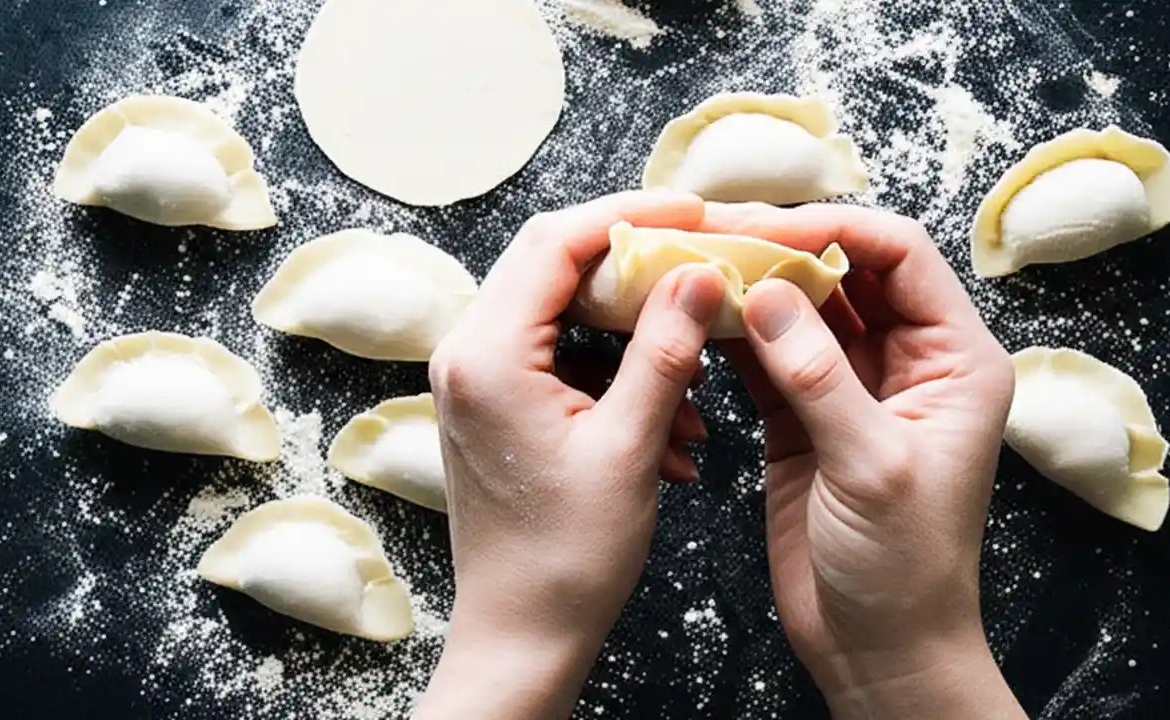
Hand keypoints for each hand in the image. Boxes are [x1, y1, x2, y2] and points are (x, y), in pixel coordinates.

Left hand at [414, 191, 724, 719]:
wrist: (522, 635)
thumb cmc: (566, 558)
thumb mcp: (629, 449)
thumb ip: (663, 352)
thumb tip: (698, 273)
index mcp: (488, 357)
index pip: (557, 242)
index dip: (630, 215)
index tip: (692, 211)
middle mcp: (467, 356)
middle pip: (556, 268)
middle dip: (637, 273)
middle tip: (702, 276)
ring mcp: (476, 380)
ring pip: (566, 318)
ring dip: (634, 344)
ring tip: (689, 403)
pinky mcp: (495, 404)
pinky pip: (562, 362)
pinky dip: (616, 381)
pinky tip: (668, 434)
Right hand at [712, 204, 1026, 718]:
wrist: (878, 649)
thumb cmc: (905, 568)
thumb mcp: (872, 465)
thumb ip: (818, 375)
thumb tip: (765, 293)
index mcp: (954, 361)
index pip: (901, 256)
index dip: (837, 229)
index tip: (768, 227)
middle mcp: (906, 362)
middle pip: (846, 273)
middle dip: (785, 249)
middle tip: (715, 236)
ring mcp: (849, 387)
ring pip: (801, 310)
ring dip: (754, 288)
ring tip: (696, 268)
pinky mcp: (802, 417)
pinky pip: (767, 356)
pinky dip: (734, 335)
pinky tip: (698, 318)